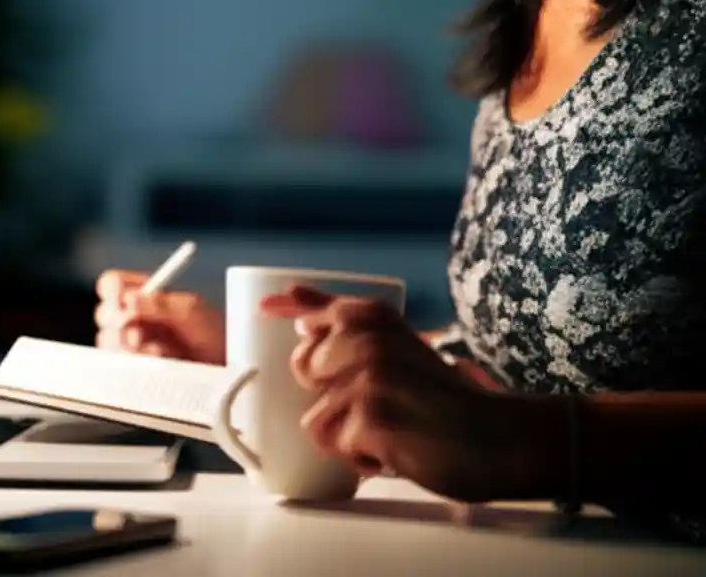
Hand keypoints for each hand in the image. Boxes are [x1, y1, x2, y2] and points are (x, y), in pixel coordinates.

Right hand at [94, 270, 225, 364]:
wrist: (227, 369)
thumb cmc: (213, 334)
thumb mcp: (193, 310)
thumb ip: (161, 303)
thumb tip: (130, 300)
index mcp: (144, 294)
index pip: (112, 284)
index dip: (113, 290)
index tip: (125, 301)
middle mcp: (132, 317)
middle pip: (103, 313)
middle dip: (119, 323)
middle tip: (138, 333)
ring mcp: (129, 344)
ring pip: (107, 341)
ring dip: (128, 346)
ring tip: (158, 352)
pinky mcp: (132, 368)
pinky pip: (118, 365)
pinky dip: (136, 363)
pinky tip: (159, 363)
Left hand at [269, 287, 520, 502]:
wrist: (501, 440)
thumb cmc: (447, 401)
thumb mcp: (398, 348)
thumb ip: (346, 325)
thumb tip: (295, 307)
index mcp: (373, 318)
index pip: (316, 309)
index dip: (288, 309)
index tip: (264, 309)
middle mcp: (366, 338)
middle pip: (304, 371)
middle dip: (330, 397)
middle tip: (377, 407)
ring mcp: (367, 376)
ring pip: (315, 417)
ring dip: (347, 436)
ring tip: (388, 432)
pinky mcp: (369, 416)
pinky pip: (335, 444)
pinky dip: (362, 458)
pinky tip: (394, 451)